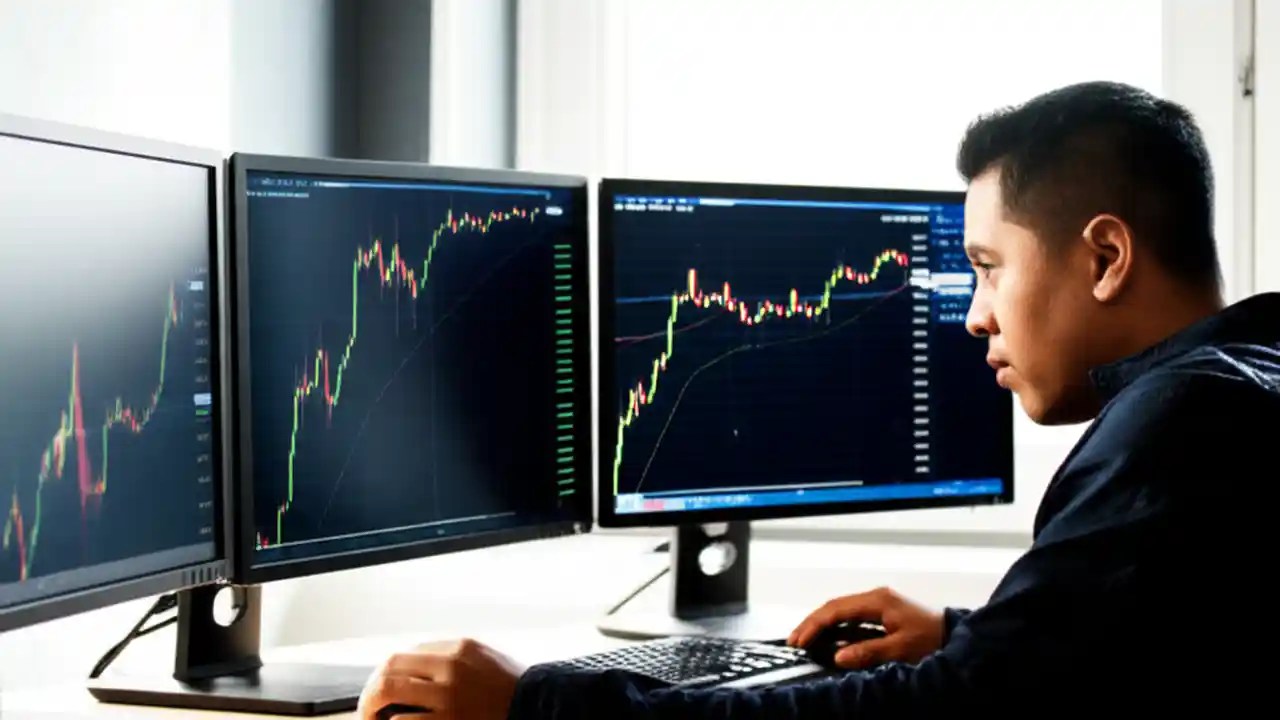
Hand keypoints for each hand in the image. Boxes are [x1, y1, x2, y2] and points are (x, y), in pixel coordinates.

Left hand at [357, 638, 526, 719]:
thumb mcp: (486, 661)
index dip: (388, 672)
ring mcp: (447, 696)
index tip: (384, 687)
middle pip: (390, 667)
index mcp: (460, 648)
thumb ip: (455, 659)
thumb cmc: (514, 691)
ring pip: (387, 690)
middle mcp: (451, 667)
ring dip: (372, 707)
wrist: (540, 709)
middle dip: (372, 688)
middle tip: (369, 707)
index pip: (407, 653)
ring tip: (373, 719)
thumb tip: (416, 668)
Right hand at [787, 587, 944, 668]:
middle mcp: (876, 597)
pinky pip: (850, 616)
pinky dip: (835, 626)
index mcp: (878, 600)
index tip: (800, 640)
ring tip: (803, 639)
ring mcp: (878, 602)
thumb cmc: (933, 640)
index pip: (836, 609)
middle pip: (834, 606)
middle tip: (794, 640)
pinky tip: (826, 637)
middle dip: (812, 622)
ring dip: (821, 623)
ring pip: (840, 610)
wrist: (957, 635)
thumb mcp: (902, 649)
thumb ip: (869, 651)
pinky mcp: (882, 612)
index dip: (815, 624)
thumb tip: (838, 656)